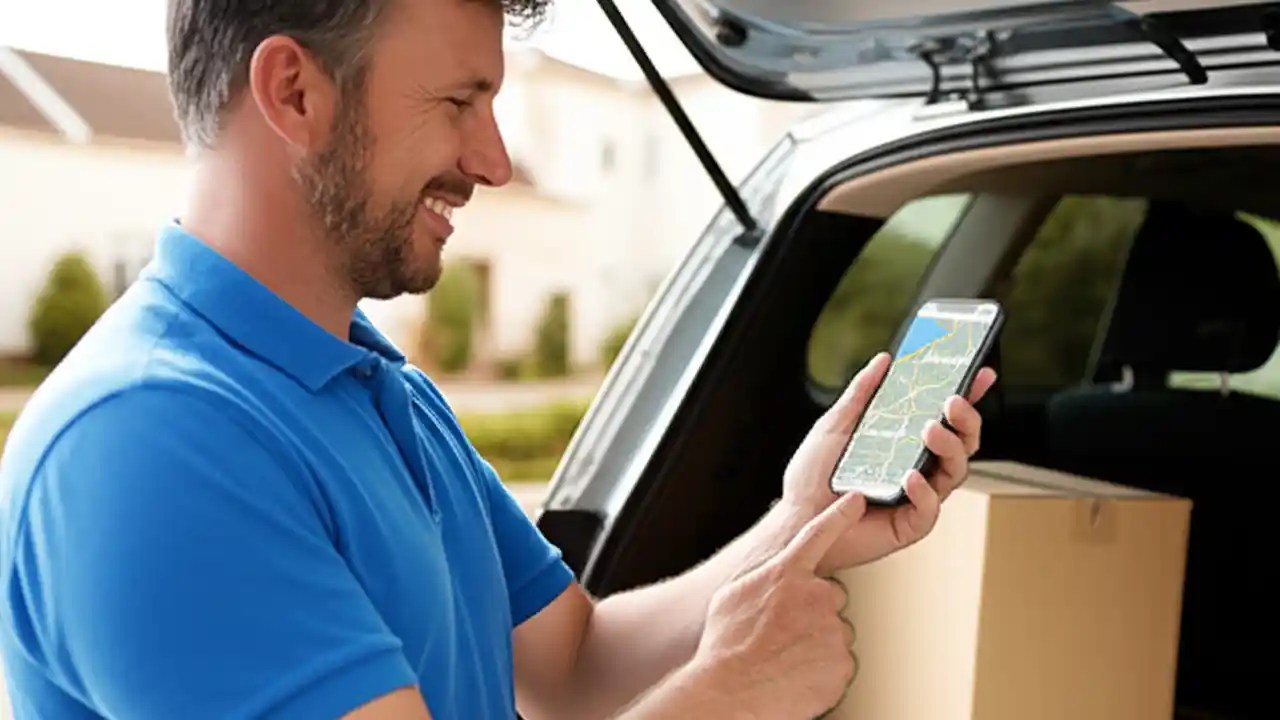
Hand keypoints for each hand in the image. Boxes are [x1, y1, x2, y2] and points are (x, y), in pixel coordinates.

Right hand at [690, 492, 866, 718]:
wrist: (731, 691)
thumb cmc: (725, 646)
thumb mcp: (733, 595)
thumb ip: (763, 575)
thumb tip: (774, 572)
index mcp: (787, 574)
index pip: (820, 533)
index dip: (840, 514)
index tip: (855, 500)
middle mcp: (816, 596)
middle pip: (828, 596)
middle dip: (812, 612)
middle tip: (786, 631)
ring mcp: (832, 630)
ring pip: (834, 630)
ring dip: (817, 641)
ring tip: (787, 656)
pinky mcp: (842, 663)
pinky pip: (838, 661)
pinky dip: (822, 669)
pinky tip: (797, 673)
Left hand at [781, 352, 996, 574]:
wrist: (793, 517)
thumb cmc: (812, 476)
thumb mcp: (835, 424)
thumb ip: (861, 393)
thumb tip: (884, 360)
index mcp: (905, 443)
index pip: (946, 418)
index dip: (968, 396)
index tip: (980, 373)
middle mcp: (918, 468)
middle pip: (961, 443)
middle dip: (966, 420)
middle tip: (952, 401)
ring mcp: (917, 497)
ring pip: (955, 472)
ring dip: (949, 447)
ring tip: (930, 429)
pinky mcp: (909, 526)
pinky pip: (930, 509)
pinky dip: (924, 491)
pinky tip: (910, 476)